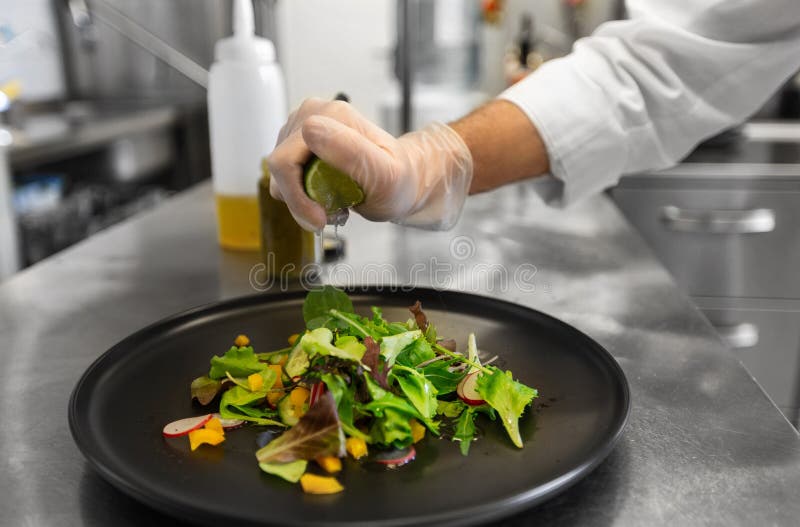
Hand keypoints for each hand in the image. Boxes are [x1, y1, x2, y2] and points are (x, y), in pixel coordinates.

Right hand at [266, 98, 472, 231]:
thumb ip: (351, 151)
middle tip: (328, 216)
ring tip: (332, 206)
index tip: (321, 217)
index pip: (286, 160)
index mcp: (331, 115)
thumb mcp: (384, 173)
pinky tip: (324, 196)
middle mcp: (312, 113)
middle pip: (279, 167)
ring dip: (301, 199)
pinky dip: (301, 193)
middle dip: (299, 201)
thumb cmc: (398, 180)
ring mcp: (302, 126)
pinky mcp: (297, 141)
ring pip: (279, 173)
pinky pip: (284, 174)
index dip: (297, 194)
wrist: (405, 180)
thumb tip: (309, 131)